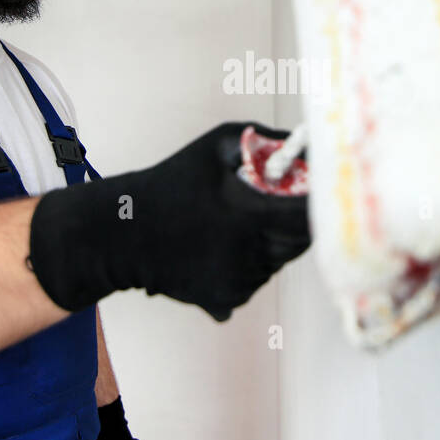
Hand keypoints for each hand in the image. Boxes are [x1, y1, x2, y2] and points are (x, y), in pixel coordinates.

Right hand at [29, 121, 311, 319]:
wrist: (125, 233)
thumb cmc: (172, 182)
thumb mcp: (217, 146)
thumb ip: (267, 140)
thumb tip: (309, 144)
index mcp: (250, 214)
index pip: (309, 215)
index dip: (314, 201)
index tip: (312, 189)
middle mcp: (249, 254)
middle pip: (300, 241)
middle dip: (294, 221)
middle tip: (271, 203)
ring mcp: (239, 281)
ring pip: (278, 261)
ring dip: (271, 243)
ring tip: (235, 225)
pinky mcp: (227, 299)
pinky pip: (257, 279)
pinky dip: (252, 263)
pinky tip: (223, 247)